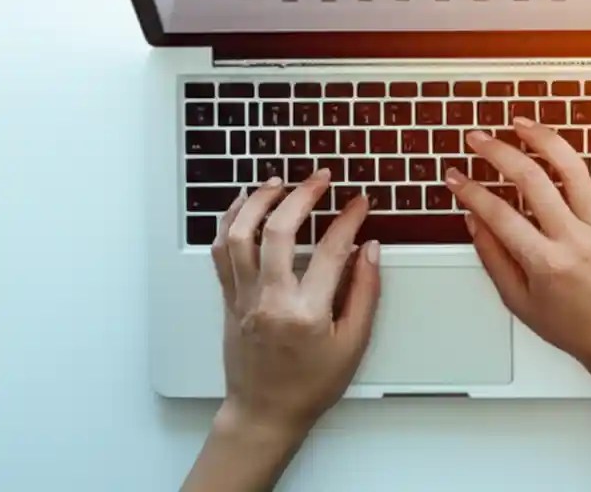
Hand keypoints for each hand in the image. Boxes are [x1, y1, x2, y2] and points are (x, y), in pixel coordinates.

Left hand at [208, 170, 381, 437]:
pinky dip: (230, 221)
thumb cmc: (311, 384)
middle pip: (279, 231)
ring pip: (240, 235)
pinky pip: (221, 250)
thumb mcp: (353, 344)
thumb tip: (370, 250)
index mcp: (305, 313)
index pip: (332, 250)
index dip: (349, 219)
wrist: (265, 412)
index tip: (360, 202)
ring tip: (279, 182)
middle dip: (302, 195)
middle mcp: (269, 300)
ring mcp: (243, 297)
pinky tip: (244, 204)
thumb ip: (365, 293)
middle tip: (321, 178)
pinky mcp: (228, 298)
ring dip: (259, 201)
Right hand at [445, 111, 590, 381]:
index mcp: (544, 263)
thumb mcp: (520, 304)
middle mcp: (573, 239)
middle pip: (531, 181)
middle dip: (498, 153)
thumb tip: (475, 220)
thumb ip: (494, 260)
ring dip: (544, 139)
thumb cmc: (575, 328)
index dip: (470, 190)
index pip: (498, 214)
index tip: (456, 177)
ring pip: (572, 169)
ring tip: (522, 124)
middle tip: (479, 140)